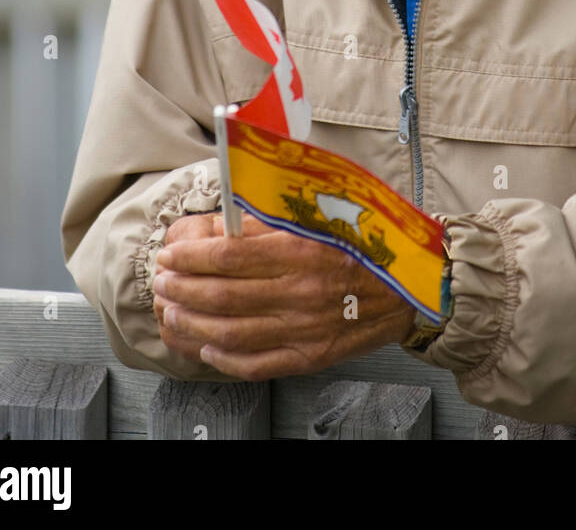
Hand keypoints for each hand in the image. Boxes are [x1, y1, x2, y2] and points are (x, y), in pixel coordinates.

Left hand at [152, 211, 416, 378]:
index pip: (228, 255)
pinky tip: (206, 347)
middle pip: (222, 296)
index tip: (170, 253)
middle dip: (181, 289)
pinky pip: (257, 363)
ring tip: (172, 311)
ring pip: (231, 333)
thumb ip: (271, 215)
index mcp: (302, 249)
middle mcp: (301, 292)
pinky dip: (224, 358)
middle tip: (161, 280)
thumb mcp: (322, 211)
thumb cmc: (367, 240)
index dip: (190, 256)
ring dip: (191, 323)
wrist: (414, 284)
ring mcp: (305, 329)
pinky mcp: (311, 356)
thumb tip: (221, 218)